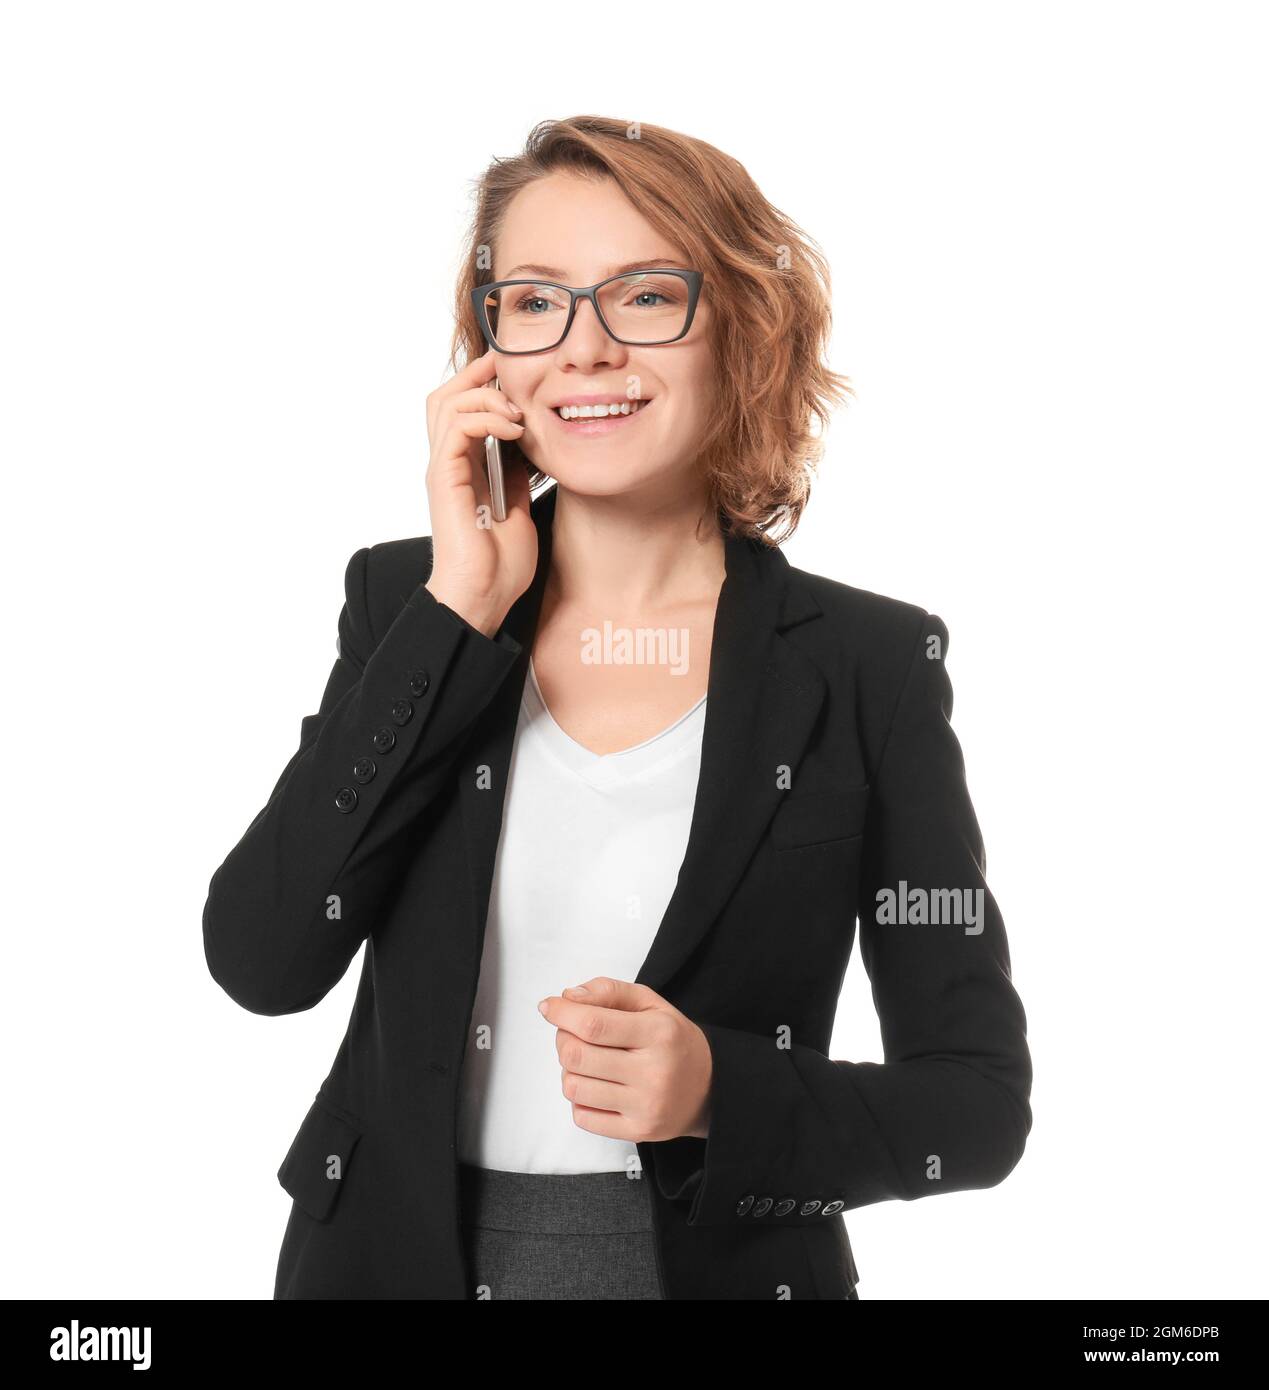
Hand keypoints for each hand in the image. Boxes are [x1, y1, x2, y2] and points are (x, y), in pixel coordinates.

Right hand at [423, 348, 537, 636]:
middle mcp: (448, 463)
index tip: (518, 376)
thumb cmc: (500, 565)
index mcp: (465, 468)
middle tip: (508, 369)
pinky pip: (457, 428)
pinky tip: (513, 430)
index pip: (463, 409)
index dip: (484, 385)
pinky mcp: (444, 479)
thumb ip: (518, 477)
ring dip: (486, 397)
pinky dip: (486, 418)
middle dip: (475, 373)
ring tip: (518, 412)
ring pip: (447, 402)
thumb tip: (530, 449)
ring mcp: (443, 470)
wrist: (484, 595)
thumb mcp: (519, 509)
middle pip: (444, 396)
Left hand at [538, 977, 712, 1142]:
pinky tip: (597, 1086)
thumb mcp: (651, 1003)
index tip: (548, 1007)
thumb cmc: (672, 1041)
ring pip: (574, 1087)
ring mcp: (646, 1106)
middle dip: (563, 1040)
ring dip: (569, 1070)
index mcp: (659, 1033)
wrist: (709, 1088)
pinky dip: (579, 1098)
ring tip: (587, 1062)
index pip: (594, 1024)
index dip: (563, 1014)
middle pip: (577, 1056)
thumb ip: (609, 992)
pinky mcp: (638, 1131)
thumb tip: (568, 997)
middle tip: (572, 1034)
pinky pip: (582, 1117)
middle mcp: (654, 1072)